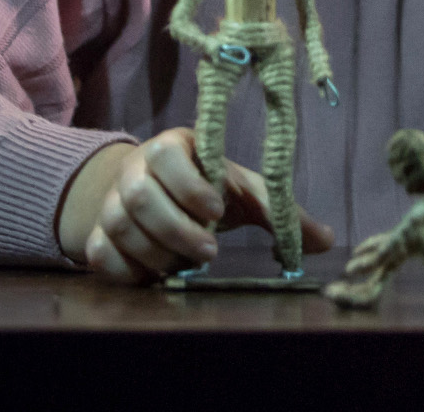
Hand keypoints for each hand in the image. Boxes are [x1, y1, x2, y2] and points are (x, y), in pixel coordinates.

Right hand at [61, 128, 332, 282]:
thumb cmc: (207, 189)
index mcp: (171, 147)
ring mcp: (109, 203)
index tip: (218, 210)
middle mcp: (133, 170)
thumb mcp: (244, 192)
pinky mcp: (95, 235)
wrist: (150, 192)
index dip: (190, 184)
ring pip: (119, 227)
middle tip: (210, 251)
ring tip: (185, 264)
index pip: (167, 155)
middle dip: (177, 229)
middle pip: (140, 197)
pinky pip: (99, 254)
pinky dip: (125, 270)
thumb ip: (280, 212)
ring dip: (156, 253)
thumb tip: (327, 241)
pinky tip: (153, 275)